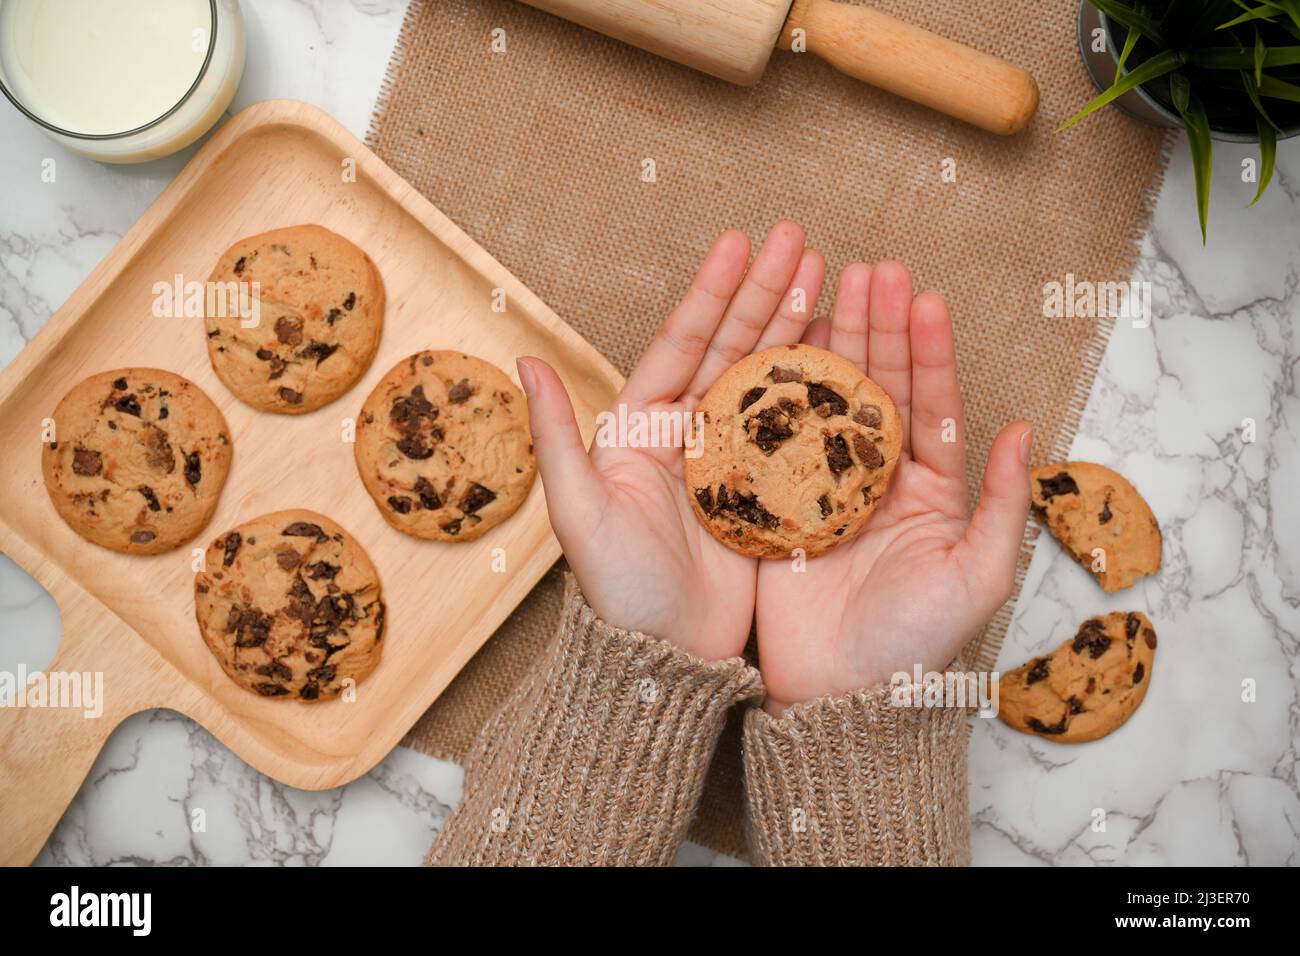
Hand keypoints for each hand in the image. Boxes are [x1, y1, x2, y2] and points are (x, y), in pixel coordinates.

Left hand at [517, 223, 826, 658]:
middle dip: (766, 292)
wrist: (664, 655)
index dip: (713, 294)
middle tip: (802, 239)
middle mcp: (688, 433)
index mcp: (643, 427)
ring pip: (767, 377)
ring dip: (796, 325)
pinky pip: (797, 427)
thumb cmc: (615, 590)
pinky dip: (820, 388)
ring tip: (830, 274)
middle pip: (731, 347)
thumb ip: (554, 436)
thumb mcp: (577, 512)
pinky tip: (845, 351)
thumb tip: (523, 361)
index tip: (741, 244)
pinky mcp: (768, 489)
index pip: (682, 344)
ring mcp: (732, 459)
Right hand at [755, 261, 1032, 712]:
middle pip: (877, 387)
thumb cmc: (916, 643)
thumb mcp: (978, 575)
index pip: (931, 404)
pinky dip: (774, 394)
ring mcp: (823, 487)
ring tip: (828, 285)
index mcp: (929, 489)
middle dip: (877, 328)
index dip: (928, 350)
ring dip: (829, 346)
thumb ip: (1003, 503)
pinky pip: (774, 440)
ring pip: (827, 402)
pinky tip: (774, 347)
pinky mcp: (775, 504)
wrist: (840, 697)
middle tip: (871, 270)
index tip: (924, 298)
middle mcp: (876, 478)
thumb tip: (1021, 430)